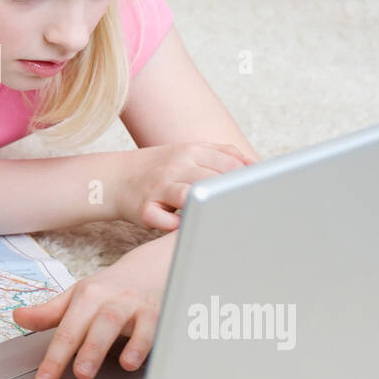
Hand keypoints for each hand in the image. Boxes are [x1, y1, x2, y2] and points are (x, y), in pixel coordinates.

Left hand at [13, 272, 165, 378]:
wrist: (148, 268)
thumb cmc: (108, 290)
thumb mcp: (77, 298)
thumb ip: (49, 313)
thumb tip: (18, 317)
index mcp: (87, 295)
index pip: (67, 329)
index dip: (54, 357)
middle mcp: (110, 299)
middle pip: (98, 323)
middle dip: (90, 349)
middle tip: (81, 374)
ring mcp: (134, 305)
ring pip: (125, 323)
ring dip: (124, 344)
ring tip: (120, 366)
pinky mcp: (157, 312)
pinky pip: (153, 328)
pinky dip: (147, 344)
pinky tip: (139, 362)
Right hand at [117, 142, 256, 231]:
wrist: (113, 179)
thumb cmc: (158, 170)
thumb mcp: (187, 152)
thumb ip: (220, 154)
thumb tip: (255, 162)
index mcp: (189, 151)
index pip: (228, 162)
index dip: (248, 177)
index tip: (265, 191)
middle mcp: (175, 166)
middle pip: (213, 179)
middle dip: (233, 195)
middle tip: (253, 212)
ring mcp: (159, 186)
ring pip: (189, 196)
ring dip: (206, 208)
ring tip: (222, 220)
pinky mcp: (145, 208)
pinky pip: (163, 219)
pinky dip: (175, 225)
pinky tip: (184, 228)